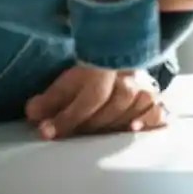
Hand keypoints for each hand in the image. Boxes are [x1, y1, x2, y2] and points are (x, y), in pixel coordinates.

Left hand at [24, 67, 165, 140]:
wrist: (117, 59)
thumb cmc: (89, 77)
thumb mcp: (65, 82)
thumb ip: (49, 98)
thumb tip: (34, 112)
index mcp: (105, 66)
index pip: (90, 94)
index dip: (68, 116)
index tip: (47, 131)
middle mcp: (129, 75)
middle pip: (115, 102)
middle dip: (88, 123)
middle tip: (69, 133)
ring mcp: (145, 87)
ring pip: (137, 106)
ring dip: (112, 124)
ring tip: (93, 134)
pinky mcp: (154, 100)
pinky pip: (159, 111)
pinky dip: (148, 120)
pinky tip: (133, 128)